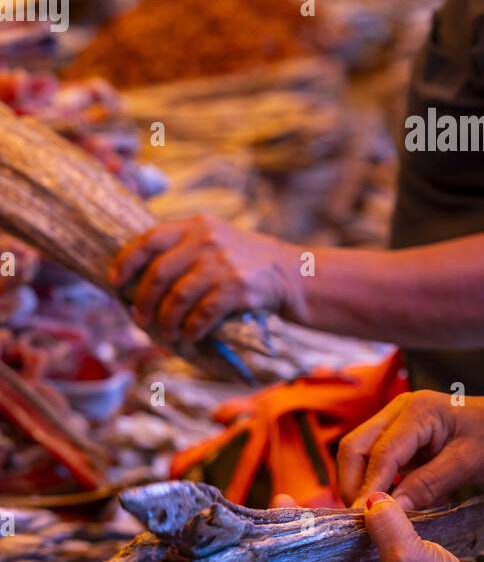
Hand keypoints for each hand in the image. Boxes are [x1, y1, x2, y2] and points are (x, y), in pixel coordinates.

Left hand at [109, 215, 305, 341]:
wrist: (290, 272)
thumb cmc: (242, 261)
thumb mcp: (214, 239)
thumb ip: (181, 249)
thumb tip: (135, 280)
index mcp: (195, 226)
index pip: (149, 240)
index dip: (126, 263)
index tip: (115, 283)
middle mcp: (206, 240)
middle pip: (158, 274)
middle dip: (142, 302)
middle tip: (139, 319)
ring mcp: (222, 263)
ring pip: (176, 298)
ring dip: (165, 322)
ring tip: (165, 333)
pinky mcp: (237, 287)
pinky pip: (201, 314)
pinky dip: (190, 330)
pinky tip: (189, 336)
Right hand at [338, 381, 483, 510]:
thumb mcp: (466, 465)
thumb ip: (427, 486)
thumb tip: (391, 511)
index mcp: (418, 411)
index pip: (381, 453)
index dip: (368, 488)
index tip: (360, 522)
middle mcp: (399, 408)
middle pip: (356, 445)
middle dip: (351, 483)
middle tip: (356, 521)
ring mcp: (396, 418)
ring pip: (359, 450)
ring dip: (357, 481)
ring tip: (363, 517)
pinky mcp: (399, 432)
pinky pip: (373, 455)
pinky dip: (371, 478)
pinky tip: (380, 502)